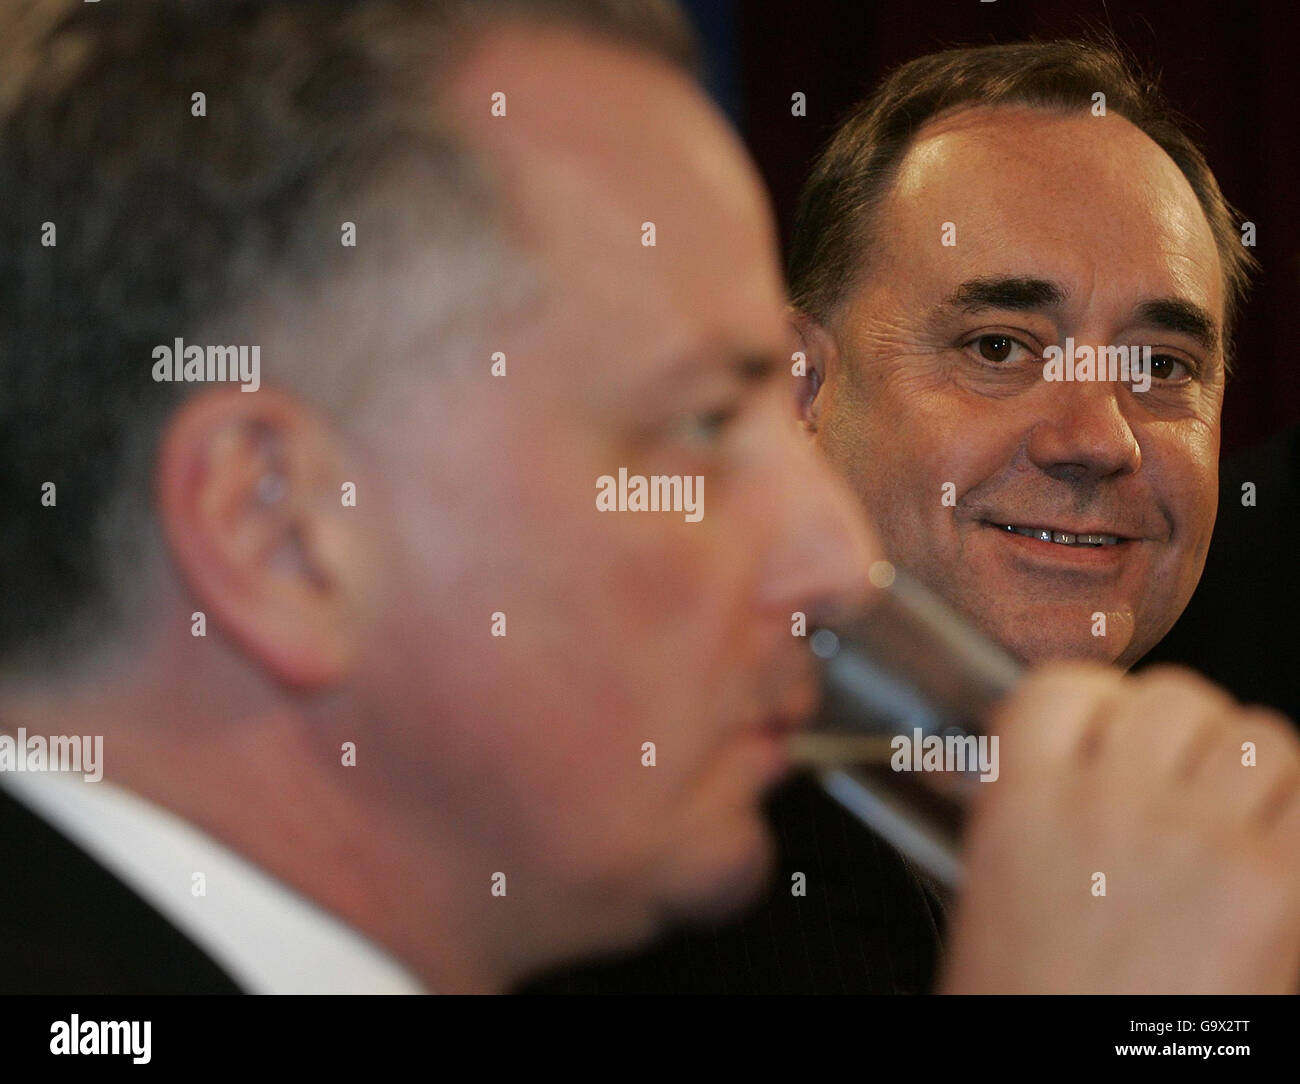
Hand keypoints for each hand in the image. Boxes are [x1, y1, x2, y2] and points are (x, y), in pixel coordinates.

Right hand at [940, 663, 1299, 992]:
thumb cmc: (1035, 1002)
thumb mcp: (998, 883)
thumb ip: (1040, 799)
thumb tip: (1093, 753)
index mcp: (1023, 801)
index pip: (1070, 685)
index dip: (1099, 702)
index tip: (1107, 724)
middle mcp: (1109, 804)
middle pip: (1174, 698)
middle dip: (1183, 732)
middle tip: (1177, 779)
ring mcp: (1197, 841)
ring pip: (1258, 734)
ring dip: (1253, 767)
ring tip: (1236, 816)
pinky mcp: (1276, 888)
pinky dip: (1298, 813)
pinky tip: (1275, 852)